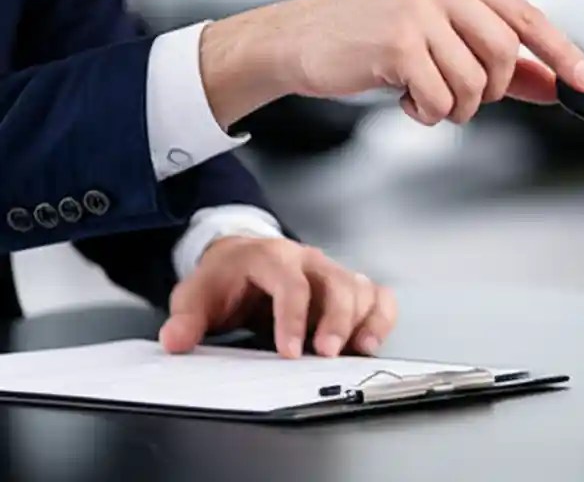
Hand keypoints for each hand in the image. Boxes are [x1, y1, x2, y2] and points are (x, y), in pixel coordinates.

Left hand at [158, 236, 396, 358]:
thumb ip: (187, 319)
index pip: (291, 283)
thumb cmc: (224, 279)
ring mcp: (330, 272)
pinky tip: (370, 341)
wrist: (239, 259)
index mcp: (271, 256)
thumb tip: (175, 341)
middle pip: (337, 283)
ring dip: (363, 320)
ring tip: (356, 350)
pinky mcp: (345, 287)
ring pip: (361, 288)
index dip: (293, 318)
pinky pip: (376, 296)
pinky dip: (380, 318)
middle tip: (326, 354)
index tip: (289, 351)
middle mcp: (308, 260)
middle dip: (336, 320)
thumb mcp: (196, 294)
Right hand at [198, 0, 583, 128]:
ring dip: (453, 107)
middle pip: (506, 57)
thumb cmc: (365, 35)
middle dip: (489, 92)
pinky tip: (402, 97)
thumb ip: (496, 57)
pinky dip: (426, 113)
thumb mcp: (436, 35)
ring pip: (475, 84)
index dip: (563, 53)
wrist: (295, 38)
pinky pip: (439, 100)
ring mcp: (419, 9)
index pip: (528, 16)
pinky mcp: (397, 41)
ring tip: (422, 94)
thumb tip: (552, 83)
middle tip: (455, 95)